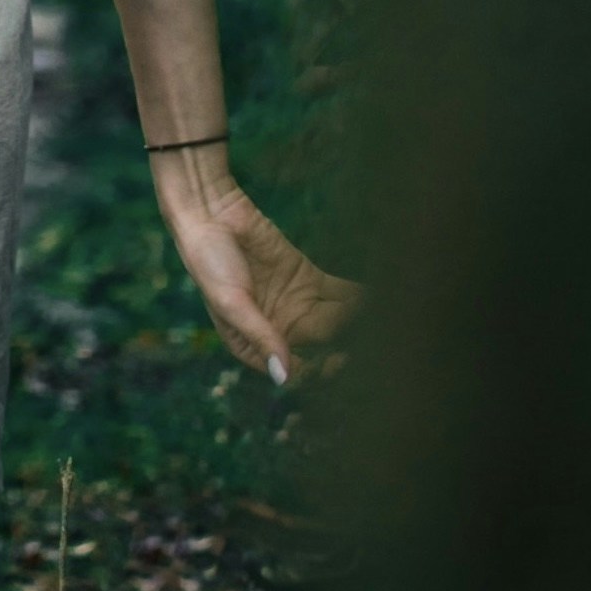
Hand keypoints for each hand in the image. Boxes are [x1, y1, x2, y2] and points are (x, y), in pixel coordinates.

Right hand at [158, 172, 359, 383]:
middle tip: (370, 344)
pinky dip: (357, 299)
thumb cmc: (209, 263)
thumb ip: (261, 337)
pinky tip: (376, 300)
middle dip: (346, 348)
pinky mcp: (308, 277)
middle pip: (321, 349)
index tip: (338, 360)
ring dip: (356, 324)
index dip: (320, 372)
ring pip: (335, 323)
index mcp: (254, 346)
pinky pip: (338, 294)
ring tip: (382, 320)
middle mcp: (278, 330)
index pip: (295, 371)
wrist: (211, 212)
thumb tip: (285, 377)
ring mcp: (295, 303)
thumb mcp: (232, 303)